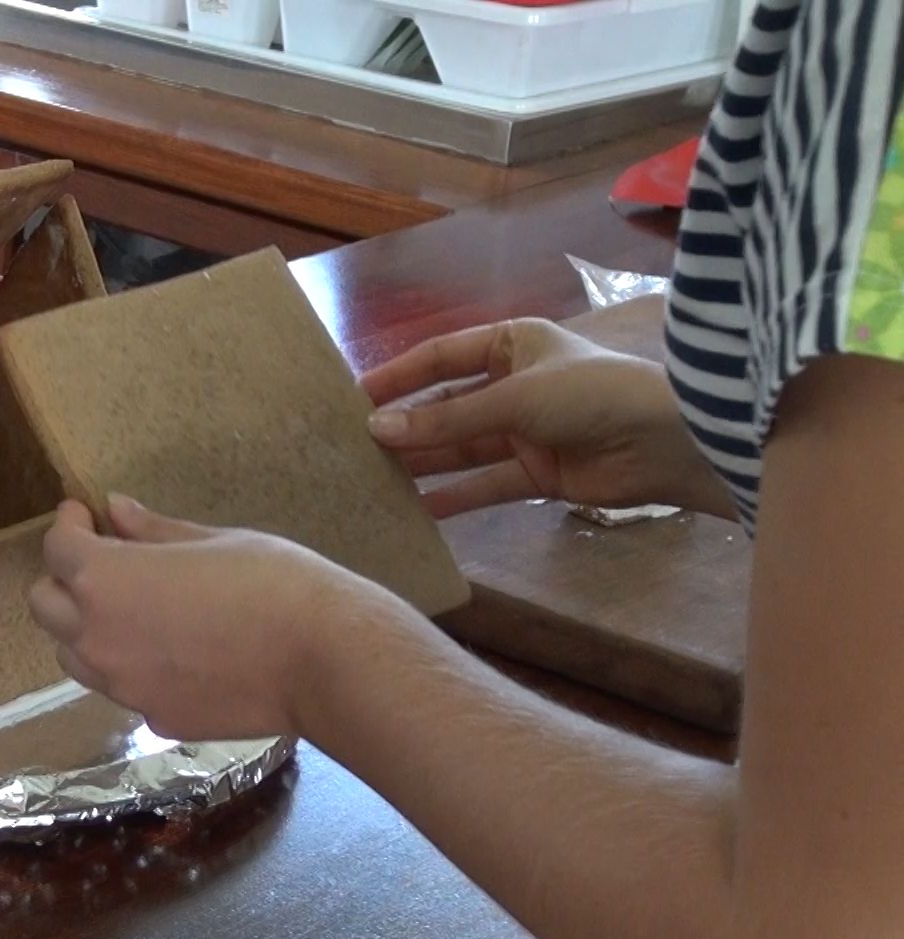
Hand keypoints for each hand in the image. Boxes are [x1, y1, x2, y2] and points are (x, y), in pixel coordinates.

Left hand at [29, 496, 378, 742]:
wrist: (321, 660)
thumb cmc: (272, 582)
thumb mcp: (210, 540)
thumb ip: (151, 530)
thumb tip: (113, 509)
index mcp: (104, 580)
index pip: (56, 549)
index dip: (67, 526)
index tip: (84, 515)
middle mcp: (98, 637)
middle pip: (44, 607)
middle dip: (63, 579)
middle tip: (102, 561)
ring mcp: (123, 686)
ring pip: (73, 655)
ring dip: (85, 628)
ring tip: (131, 610)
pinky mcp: (154, 719)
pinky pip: (122, 689)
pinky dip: (130, 667)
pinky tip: (173, 652)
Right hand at [361, 319, 734, 518]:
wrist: (668, 442)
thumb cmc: (591, 395)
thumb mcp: (514, 398)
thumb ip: (446, 418)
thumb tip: (377, 430)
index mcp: (513, 344)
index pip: (443, 356)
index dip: (399, 376)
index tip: (353, 397)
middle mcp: (516, 384)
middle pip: (449, 405)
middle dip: (408, 425)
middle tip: (354, 445)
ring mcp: (527, 431)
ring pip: (464, 446)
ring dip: (426, 462)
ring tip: (375, 477)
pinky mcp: (539, 472)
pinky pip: (487, 483)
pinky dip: (457, 496)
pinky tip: (419, 509)